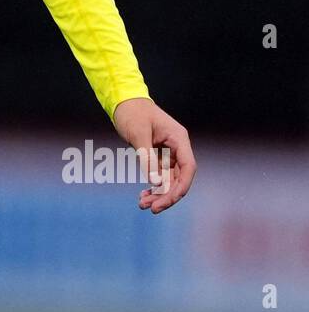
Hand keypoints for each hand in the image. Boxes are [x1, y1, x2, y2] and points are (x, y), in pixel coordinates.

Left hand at [111, 97, 195, 213]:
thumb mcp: (138, 135)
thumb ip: (147, 158)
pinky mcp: (158, 156)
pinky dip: (153, 187)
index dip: (181, 186)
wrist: (123, 102)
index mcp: (178, 139)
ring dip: (159, 194)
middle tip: (152, 209)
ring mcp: (168, 153)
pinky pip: (159, 176)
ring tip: (143, 205)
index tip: (169, 200)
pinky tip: (143, 196)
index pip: (188, 167)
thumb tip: (155, 183)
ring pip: (169, 180)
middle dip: (167, 195)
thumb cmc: (132, 113)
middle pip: (179, 178)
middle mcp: (177, 147)